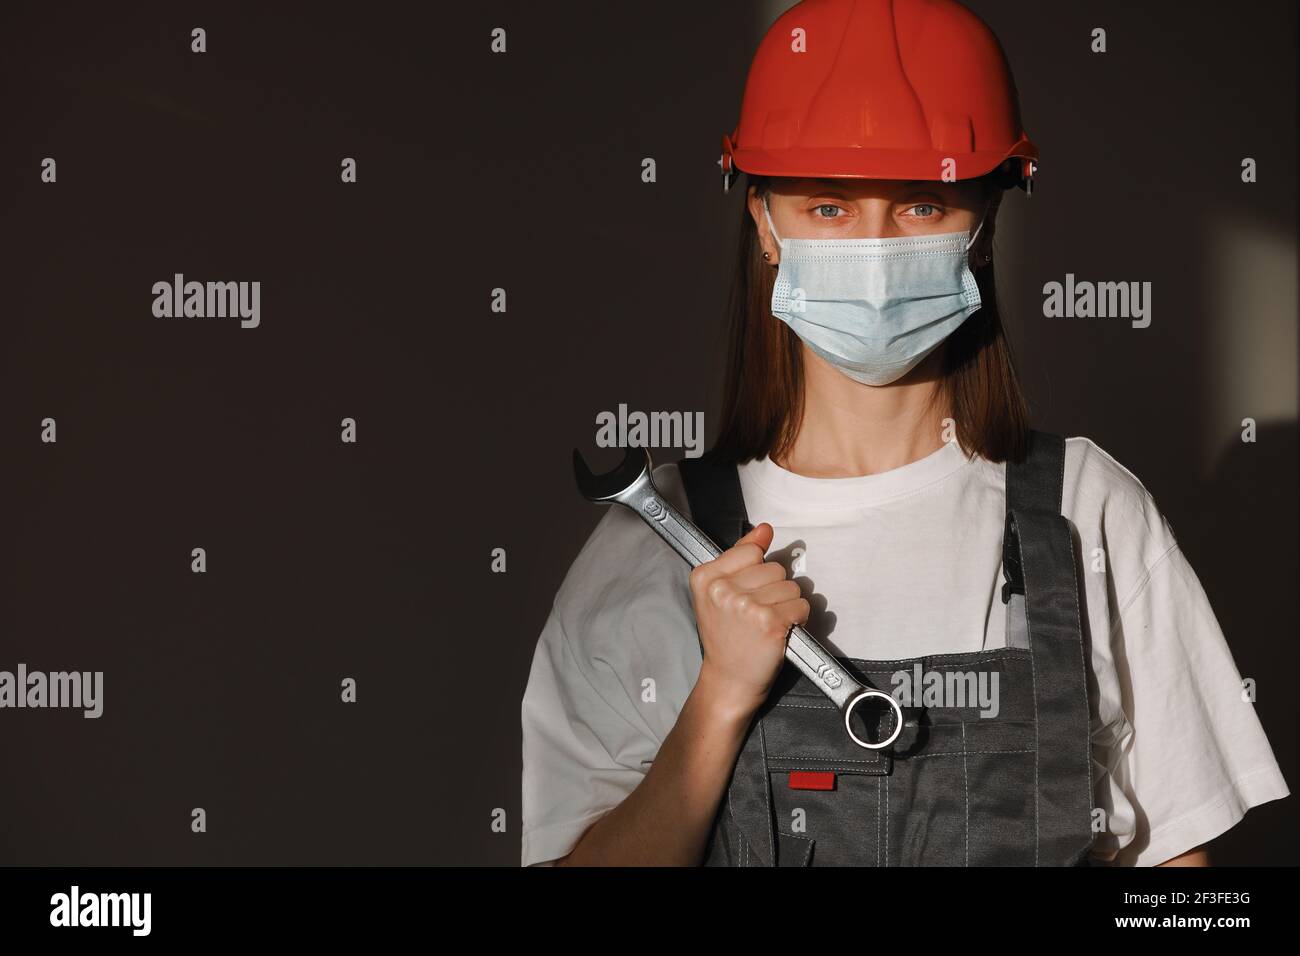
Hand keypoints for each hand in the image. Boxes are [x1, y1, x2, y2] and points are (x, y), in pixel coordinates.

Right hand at [688, 523, 808, 716]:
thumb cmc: (726, 638)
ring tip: (766, 623)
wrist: (728, 680)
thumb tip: (764, 529)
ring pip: (791, 586)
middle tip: (755, 614)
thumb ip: (741, 556)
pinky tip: (779, 631)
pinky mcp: (770, 622)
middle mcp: (723, 589)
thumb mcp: (720, 593)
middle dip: (773, 589)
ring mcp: (746, 605)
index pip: (751, 551)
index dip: (757, 571)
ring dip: (787, 605)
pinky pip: (801, 605)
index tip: (747, 591)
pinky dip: (798, 619)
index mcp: (705, 577)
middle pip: (774, 568)